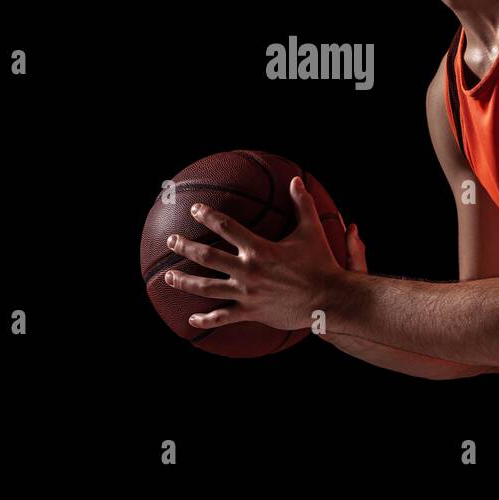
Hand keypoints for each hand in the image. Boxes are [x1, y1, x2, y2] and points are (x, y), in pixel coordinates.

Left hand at [163, 175, 348, 331]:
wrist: (329, 299)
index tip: (196, 209)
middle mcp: (249, 271)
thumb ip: (302, 204)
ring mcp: (247, 293)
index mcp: (260, 249)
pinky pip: (224, 317)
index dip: (208, 216)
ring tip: (169, 276)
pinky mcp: (251, 312)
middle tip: (172, 240)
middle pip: (207, 257)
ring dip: (185, 282)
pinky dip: (206, 319)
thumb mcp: (311, 231)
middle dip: (186, 247)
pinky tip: (193, 319)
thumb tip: (296, 180)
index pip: (226, 227)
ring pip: (208, 288)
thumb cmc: (321, 263)